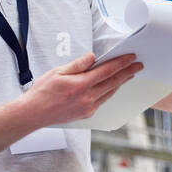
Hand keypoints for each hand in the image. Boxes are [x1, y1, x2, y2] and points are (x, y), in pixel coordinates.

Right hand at [22, 51, 143, 125]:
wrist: (34, 113)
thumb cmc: (42, 92)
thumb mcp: (57, 72)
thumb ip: (77, 65)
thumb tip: (92, 57)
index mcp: (80, 85)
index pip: (107, 71)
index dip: (121, 63)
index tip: (131, 57)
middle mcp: (87, 98)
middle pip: (113, 82)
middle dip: (127, 72)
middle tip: (138, 65)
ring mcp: (88, 107)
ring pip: (110, 92)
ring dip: (121, 83)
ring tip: (129, 75)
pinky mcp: (86, 114)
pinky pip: (102, 101)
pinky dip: (110, 92)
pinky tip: (112, 87)